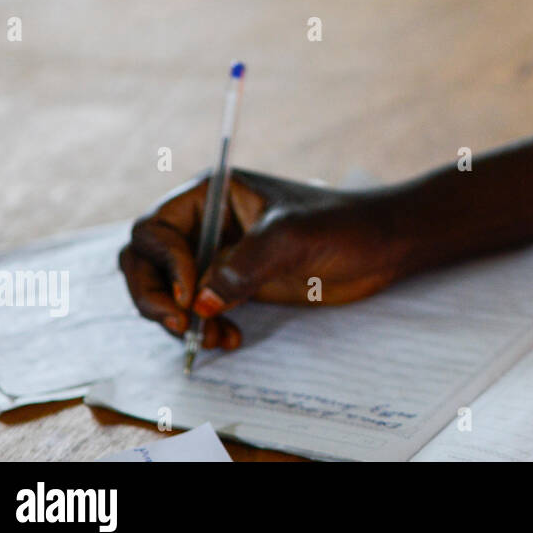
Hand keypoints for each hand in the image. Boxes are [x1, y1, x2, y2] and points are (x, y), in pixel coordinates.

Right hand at [120, 169, 410, 349]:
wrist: (385, 246)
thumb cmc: (345, 225)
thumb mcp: (294, 237)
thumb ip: (245, 264)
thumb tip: (200, 302)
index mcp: (212, 194)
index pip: (154, 229)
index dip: (164, 264)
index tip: (191, 294)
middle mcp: (207, 222)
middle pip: (147, 261)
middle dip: (154, 296)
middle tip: (181, 326)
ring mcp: (219, 255)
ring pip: (167, 290)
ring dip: (178, 318)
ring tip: (212, 337)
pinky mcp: (235, 284)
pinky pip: (198, 309)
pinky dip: (203, 327)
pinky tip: (230, 338)